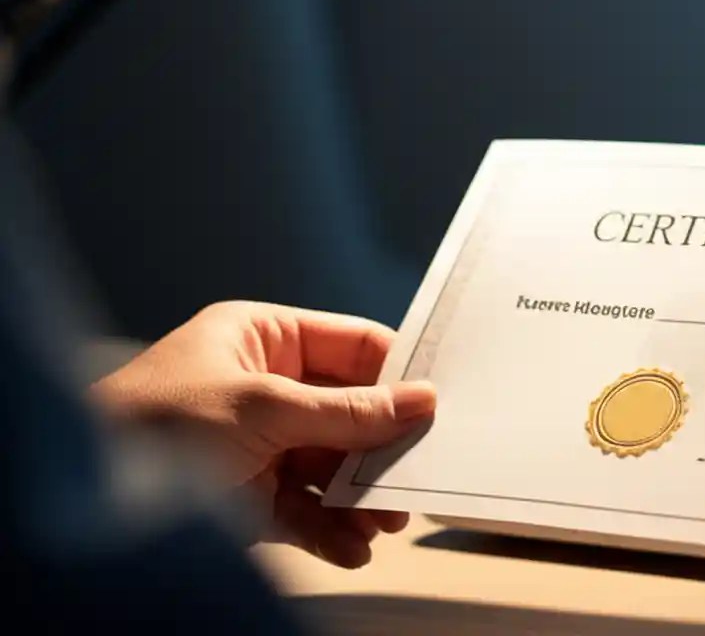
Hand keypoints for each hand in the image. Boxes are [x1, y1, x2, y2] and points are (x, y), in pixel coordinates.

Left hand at [92, 300, 435, 568]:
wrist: (82, 494)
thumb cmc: (148, 424)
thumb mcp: (262, 407)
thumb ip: (347, 410)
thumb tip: (419, 400)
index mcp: (260, 339)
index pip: (350, 346)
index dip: (397, 371)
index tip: (439, 401)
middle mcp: (264, 387)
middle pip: (349, 413)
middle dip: (381, 448)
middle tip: (417, 473)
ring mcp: (258, 445)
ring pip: (333, 466)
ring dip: (362, 496)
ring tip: (387, 520)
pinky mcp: (248, 498)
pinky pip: (307, 511)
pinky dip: (332, 531)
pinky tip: (352, 548)